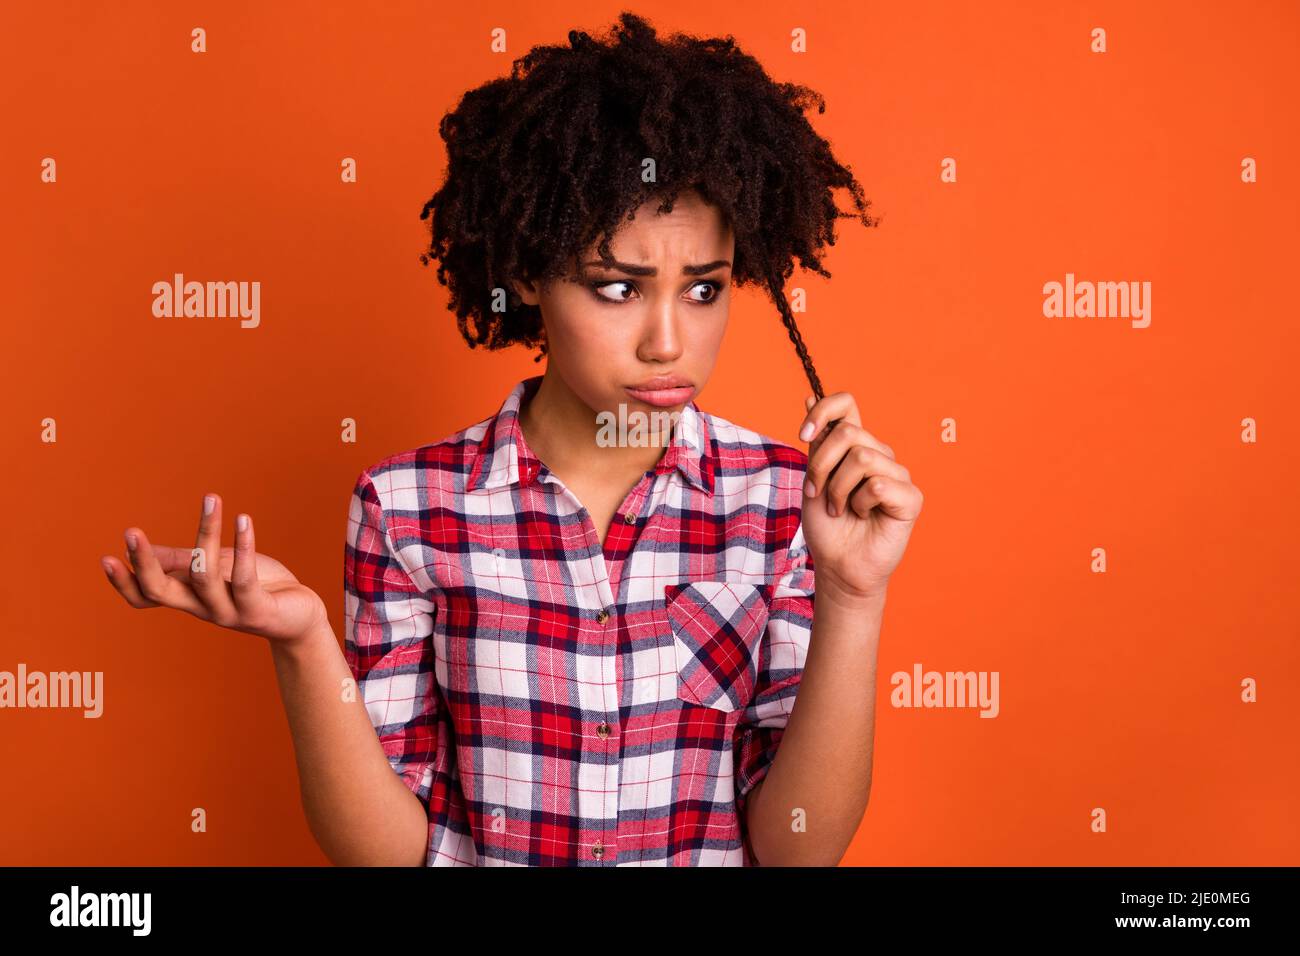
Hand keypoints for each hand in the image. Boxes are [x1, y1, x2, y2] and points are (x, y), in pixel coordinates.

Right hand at [101, 492, 328, 644]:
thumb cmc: (258, 587)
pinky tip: (243, 519)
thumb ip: (181, 562)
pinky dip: (244, 546)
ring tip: (212, 499)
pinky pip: (244, 579)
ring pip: (204, 576)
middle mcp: (203, 608)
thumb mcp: (217, 569)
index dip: (125, 582)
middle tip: (131, 532)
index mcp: (189, 597)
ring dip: (206, 534)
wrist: (300, 617)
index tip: (105, 557)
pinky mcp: (257, 610)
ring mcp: (229, 612)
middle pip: (162, 591)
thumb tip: (140, 550)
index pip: (146, 597)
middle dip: (145, 563)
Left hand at [798, 392, 922, 604]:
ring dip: (838, 489)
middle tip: (818, 494)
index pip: (847, 404)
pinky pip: (878, 485)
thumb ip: (818, 443)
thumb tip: (810, 397)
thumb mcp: (813, 479)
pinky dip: (860, 504)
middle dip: (821, 466)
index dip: (823, 411)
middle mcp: (879, 455)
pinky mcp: (910, 497)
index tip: (803, 435)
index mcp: (856, 446)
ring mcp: (897, 475)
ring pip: (862, 458)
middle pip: (848, 432)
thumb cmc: (827, 527)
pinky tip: (863, 517)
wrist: (837, 566)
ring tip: (840, 509)